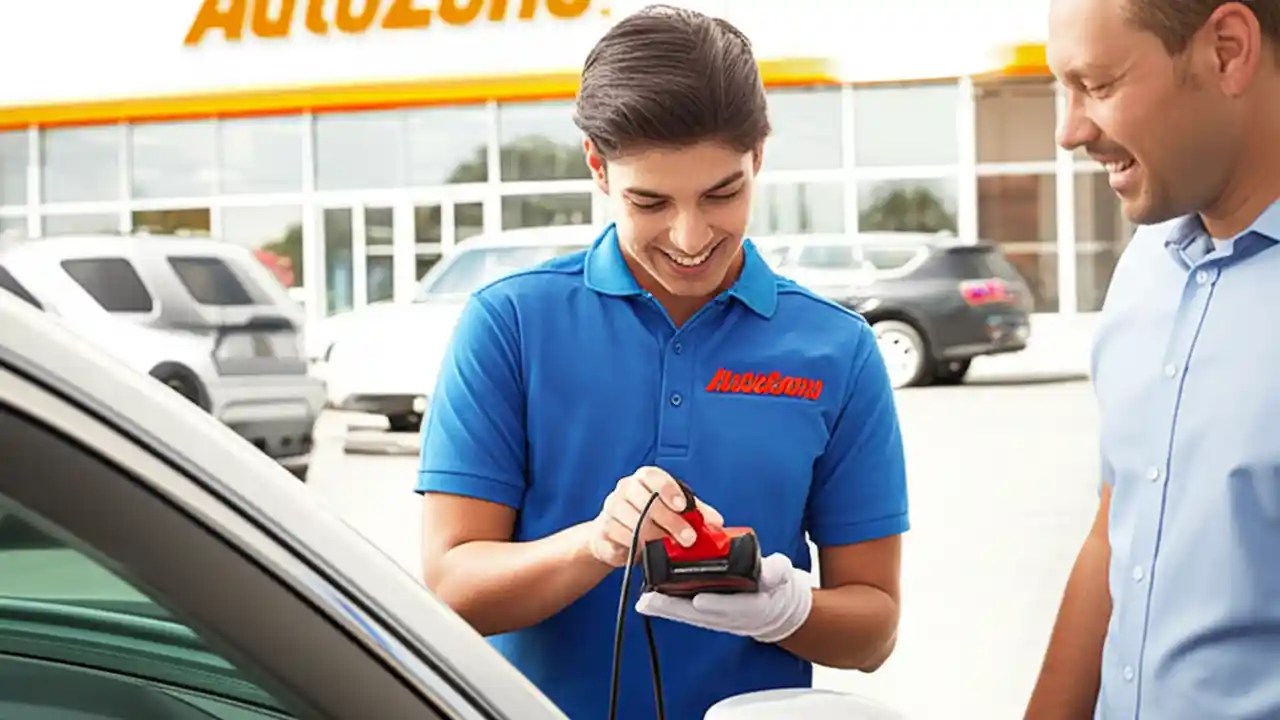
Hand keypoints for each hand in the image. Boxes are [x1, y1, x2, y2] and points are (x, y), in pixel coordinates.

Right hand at [586, 466, 723, 567]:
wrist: (612, 535)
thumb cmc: (647, 517)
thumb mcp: (674, 510)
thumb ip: (696, 512)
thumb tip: (716, 522)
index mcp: (644, 478)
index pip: (653, 476)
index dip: (668, 490)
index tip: (682, 507)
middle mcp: (625, 489)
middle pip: (646, 502)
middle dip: (670, 522)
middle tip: (688, 539)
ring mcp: (611, 508)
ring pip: (633, 522)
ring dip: (655, 537)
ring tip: (668, 546)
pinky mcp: (603, 529)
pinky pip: (621, 538)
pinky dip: (636, 546)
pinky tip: (644, 550)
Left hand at [634, 553, 813, 642]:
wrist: (775, 608)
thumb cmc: (775, 589)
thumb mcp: (781, 576)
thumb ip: (775, 572)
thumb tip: (767, 571)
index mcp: (752, 606)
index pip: (733, 608)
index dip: (716, 605)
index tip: (698, 600)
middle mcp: (730, 616)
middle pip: (700, 614)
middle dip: (675, 607)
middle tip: (651, 600)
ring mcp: (716, 616)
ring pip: (688, 614)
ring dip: (665, 608)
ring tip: (644, 600)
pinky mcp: (706, 612)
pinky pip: (684, 611)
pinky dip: (666, 607)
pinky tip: (648, 600)